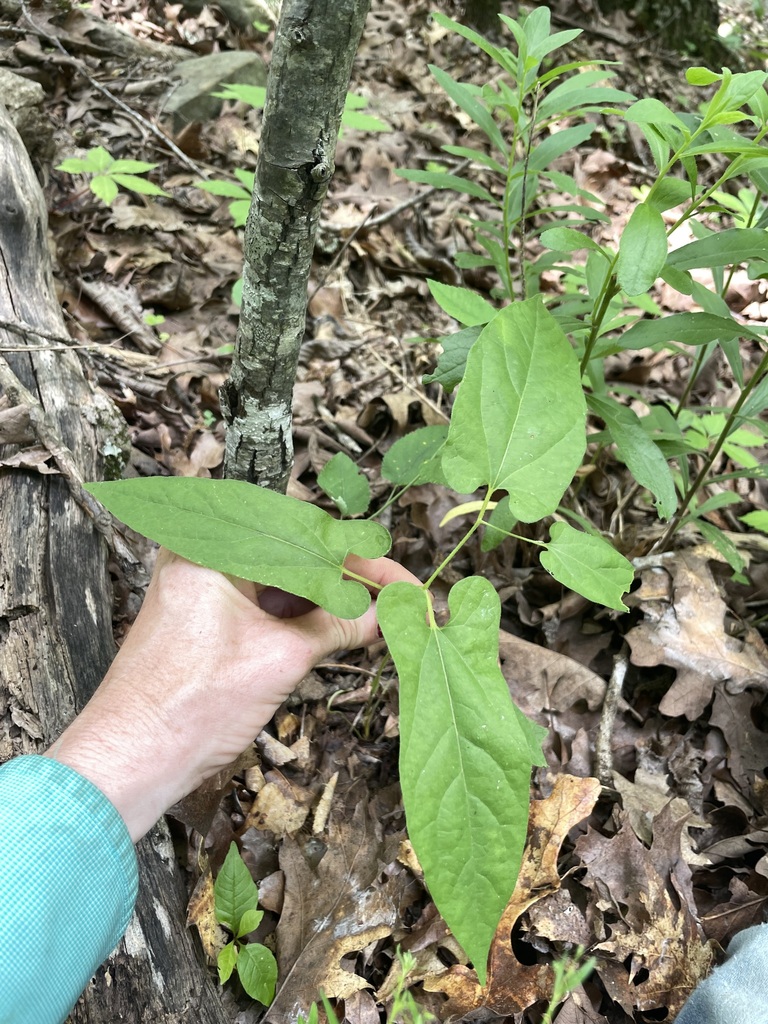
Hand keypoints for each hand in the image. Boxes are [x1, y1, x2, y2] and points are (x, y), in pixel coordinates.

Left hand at [46, 550, 419, 840]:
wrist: (129, 763)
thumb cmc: (185, 709)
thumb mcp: (279, 658)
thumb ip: (337, 624)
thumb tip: (383, 613)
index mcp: (212, 548)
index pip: (305, 534)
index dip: (361, 560)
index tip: (400, 583)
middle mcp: (202, 555)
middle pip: (294, 550)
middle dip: (348, 576)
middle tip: (396, 598)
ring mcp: (201, 586)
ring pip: (280, 577)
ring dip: (326, 595)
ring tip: (373, 615)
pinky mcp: (204, 617)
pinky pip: (261, 600)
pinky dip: (299, 613)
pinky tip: (335, 627)